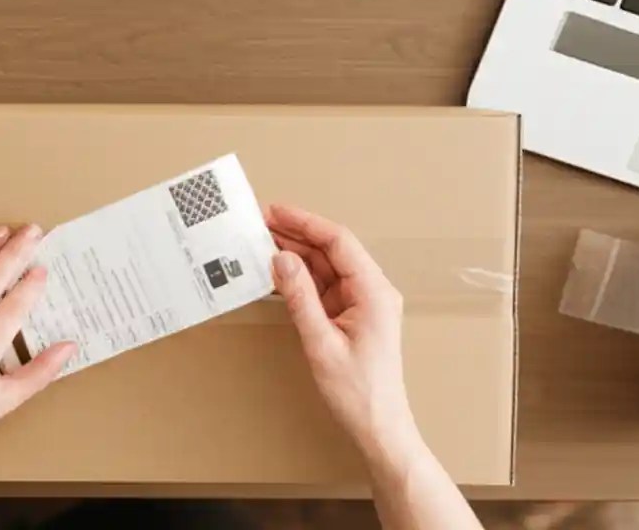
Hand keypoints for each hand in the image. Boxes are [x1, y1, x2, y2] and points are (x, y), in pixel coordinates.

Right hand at [266, 204, 420, 467]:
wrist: (378, 427)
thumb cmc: (358, 392)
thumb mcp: (321, 343)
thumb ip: (300, 298)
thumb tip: (280, 259)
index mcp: (374, 291)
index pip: (338, 242)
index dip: (305, 223)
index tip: (275, 211)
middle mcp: (373, 290)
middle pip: (332, 250)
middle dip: (296, 234)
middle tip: (260, 222)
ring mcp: (363, 302)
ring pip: (327, 267)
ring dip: (296, 254)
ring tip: (262, 242)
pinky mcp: (353, 315)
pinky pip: (325, 286)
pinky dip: (301, 278)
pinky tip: (278, 272)